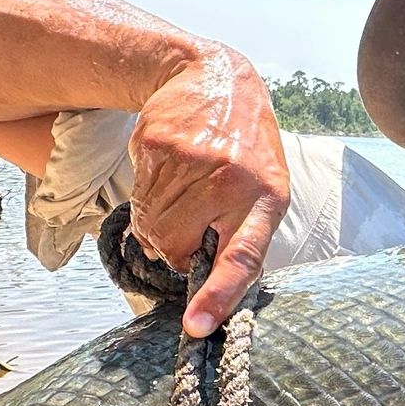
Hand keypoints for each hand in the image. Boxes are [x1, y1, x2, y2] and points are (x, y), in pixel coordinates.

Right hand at [125, 43, 289, 335]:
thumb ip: (241, 234)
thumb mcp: (265, 187)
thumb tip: (202, 286)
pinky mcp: (157, 146)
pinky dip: (147, 194)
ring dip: (158, 222)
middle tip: (190, 221)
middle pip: (176, 248)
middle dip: (174, 248)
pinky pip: (138, 197)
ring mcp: (191, 162)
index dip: (218, 296)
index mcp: (266, 198)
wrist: (213, 78)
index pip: (242, 258)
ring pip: (151, 227)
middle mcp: (229, 181)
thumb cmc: (245, 146)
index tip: (196, 327)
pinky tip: (168, 169)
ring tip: (182, 190)